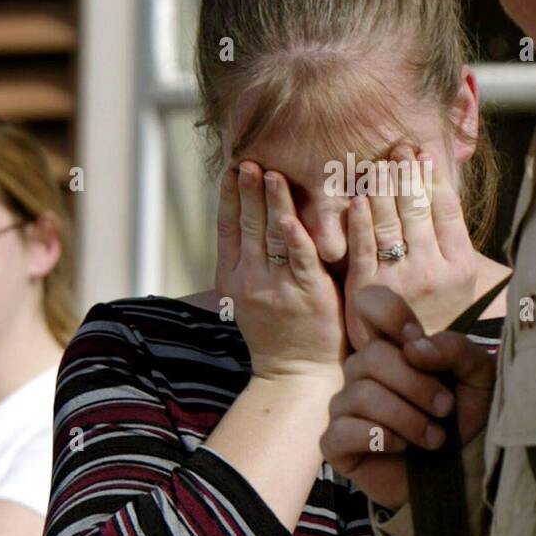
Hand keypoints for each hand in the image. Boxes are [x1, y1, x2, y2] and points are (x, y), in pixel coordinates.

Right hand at [215, 161, 346, 382]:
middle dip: (247, 189)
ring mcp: (278, 286)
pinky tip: (289, 215)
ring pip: (272, 235)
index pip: (228, 229)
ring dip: (270, 201)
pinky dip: (294, 234)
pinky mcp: (308, 293)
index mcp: (234, 278)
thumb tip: (254, 223)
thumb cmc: (280, 333)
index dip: (228, 198)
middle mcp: (251, 279)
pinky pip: (300, 258)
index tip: (230, 170)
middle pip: (247, 224)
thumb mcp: (251, 297)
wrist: (297, 376)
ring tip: (269, 172)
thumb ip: (251, 263)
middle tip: (248, 160)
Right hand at [321, 284, 495, 509]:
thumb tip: (414, 347)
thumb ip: (455, 349)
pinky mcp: (335, 442)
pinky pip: (343, 430)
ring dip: (408, 418)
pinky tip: (402, 448)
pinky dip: (381, 438)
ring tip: (435, 439)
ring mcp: (345, 406)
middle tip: (445, 409)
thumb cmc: (467, 420)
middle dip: (417, 384)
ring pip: (362, 393)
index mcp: (394, 346)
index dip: (391, 315)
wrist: (463, 475)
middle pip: (373, 356)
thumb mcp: (478, 377)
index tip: (417, 343)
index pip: (370, 304)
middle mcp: (363, 371)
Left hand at [343, 142, 477, 351]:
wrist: (411, 373)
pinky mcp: (368, 289)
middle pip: (417, 208)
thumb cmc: (434, 323)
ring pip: (389, 220)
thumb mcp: (458, 287)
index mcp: (460, 266)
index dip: (432, 177)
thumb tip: (441, 199)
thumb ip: (451, 246)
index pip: (446, 209)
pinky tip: (358, 198)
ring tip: (377, 163)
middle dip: (406, 173)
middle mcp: (433, 269)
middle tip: (397, 147)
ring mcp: (399, 279)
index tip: (422, 154)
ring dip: (381, 186)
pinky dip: (360, 218)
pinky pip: (363, 245)